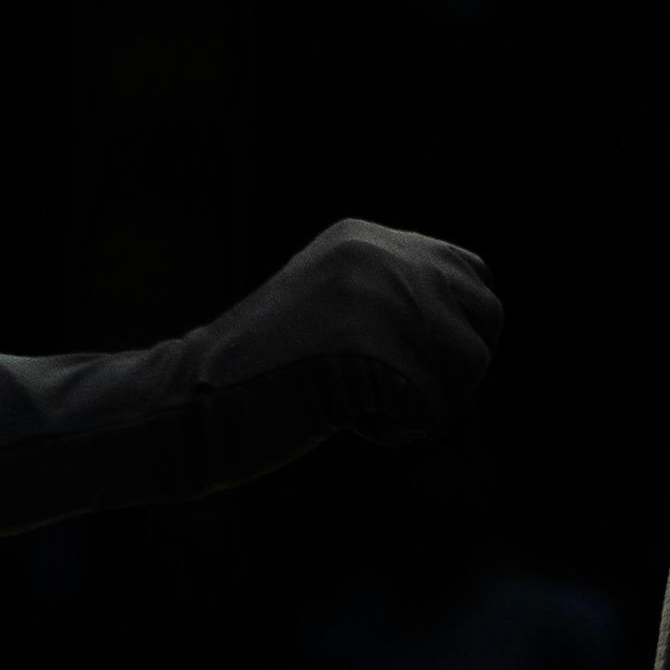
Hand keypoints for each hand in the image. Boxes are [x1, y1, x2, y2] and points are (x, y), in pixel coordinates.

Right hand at [201, 221, 502, 443]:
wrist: (183, 403)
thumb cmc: (251, 372)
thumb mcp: (327, 306)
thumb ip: (390, 298)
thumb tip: (475, 325)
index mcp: (364, 239)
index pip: (470, 270)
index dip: (464, 323)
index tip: (429, 358)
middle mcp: (382, 257)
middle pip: (487, 311)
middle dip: (460, 363)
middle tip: (403, 389)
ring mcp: (384, 303)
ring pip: (469, 361)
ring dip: (430, 398)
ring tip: (360, 402)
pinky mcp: (383, 355)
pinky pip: (432, 411)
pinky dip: (396, 430)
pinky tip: (340, 419)